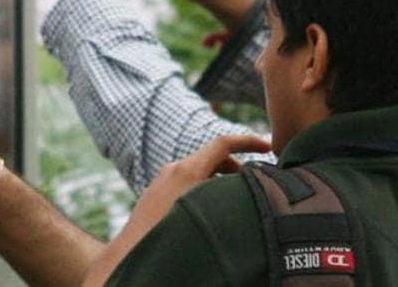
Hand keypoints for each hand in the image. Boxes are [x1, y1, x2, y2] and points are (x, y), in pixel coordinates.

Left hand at [131, 134, 271, 228]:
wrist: (129, 255)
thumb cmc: (166, 237)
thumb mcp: (204, 212)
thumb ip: (226, 195)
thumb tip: (249, 187)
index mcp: (186, 170)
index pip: (223, 144)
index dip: (248, 141)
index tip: (268, 146)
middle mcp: (173, 169)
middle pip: (213, 157)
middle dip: (237, 166)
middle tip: (256, 183)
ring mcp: (163, 179)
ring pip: (201, 170)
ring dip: (221, 179)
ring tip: (236, 199)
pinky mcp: (157, 192)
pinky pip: (188, 181)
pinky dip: (206, 186)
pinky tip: (213, 208)